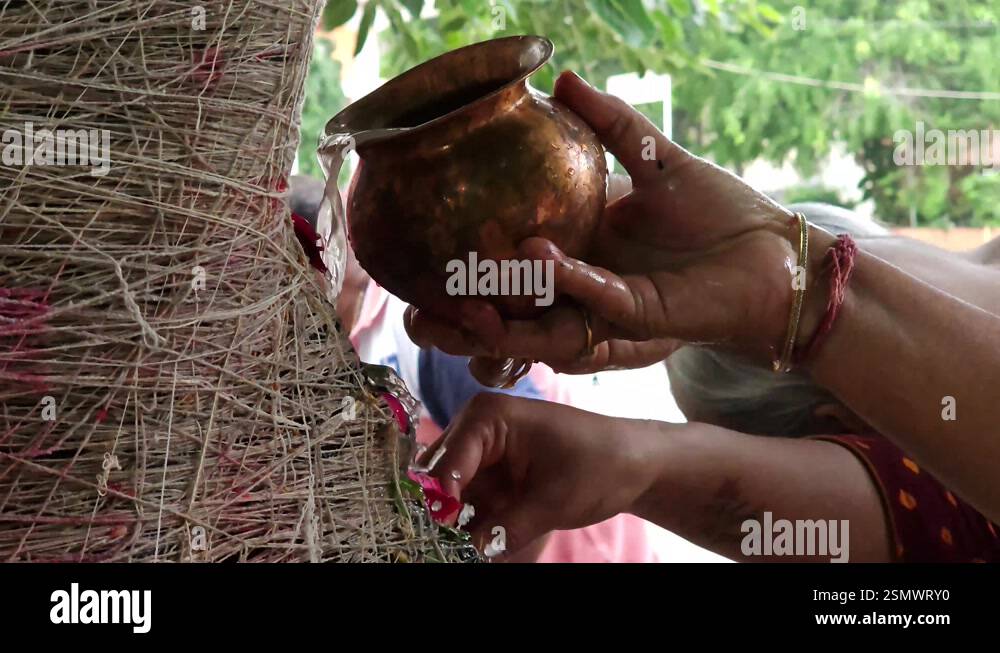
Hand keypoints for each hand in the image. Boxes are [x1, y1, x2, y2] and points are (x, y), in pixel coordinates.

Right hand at [405, 71, 836, 372]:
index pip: (510, 272)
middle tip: (417, 319)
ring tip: (464, 305)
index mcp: (579, 254)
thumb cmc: (720, 211)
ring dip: (503, 322)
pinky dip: (570, 282)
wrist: (774, 249)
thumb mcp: (655, 159)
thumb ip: (610, 124)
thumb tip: (562, 78)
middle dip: (465, 324)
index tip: (420, 270)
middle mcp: (585, 291)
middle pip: (513, 316)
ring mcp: (610, 308)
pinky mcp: (641, 317)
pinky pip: (597, 302)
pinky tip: (543, 256)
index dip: (468, 277)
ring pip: (542, 329)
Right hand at [420, 393, 664, 556]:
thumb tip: (465, 554)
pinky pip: (468, 507)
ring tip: (457, 547)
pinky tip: (474, 547)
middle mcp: (474, 431)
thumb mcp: (552, 501)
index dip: (439, 503)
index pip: (445, 463)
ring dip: (454, 526)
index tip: (443, 538)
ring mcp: (482, 455)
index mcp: (486, 417)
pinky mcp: (492, 478)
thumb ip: (505, 529)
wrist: (634, 463)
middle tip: (445, 546)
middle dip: (441, 516)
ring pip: (449, 498)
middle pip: (438, 479)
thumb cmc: (599, 465)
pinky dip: (470, 528)